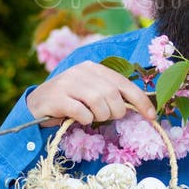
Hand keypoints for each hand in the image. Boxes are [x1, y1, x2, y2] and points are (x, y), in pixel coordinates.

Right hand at [26, 61, 154, 127]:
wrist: (36, 105)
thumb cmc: (70, 101)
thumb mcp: (91, 93)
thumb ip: (111, 95)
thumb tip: (141, 107)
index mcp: (94, 68)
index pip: (124, 82)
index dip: (141, 100)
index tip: (152, 116)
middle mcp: (81, 71)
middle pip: (112, 94)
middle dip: (116, 111)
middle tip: (107, 117)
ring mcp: (68, 83)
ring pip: (98, 102)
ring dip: (100, 116)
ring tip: (92, 118)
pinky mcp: (56, 97)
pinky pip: (81, 112)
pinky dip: (85, 119)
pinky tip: (80, 119)